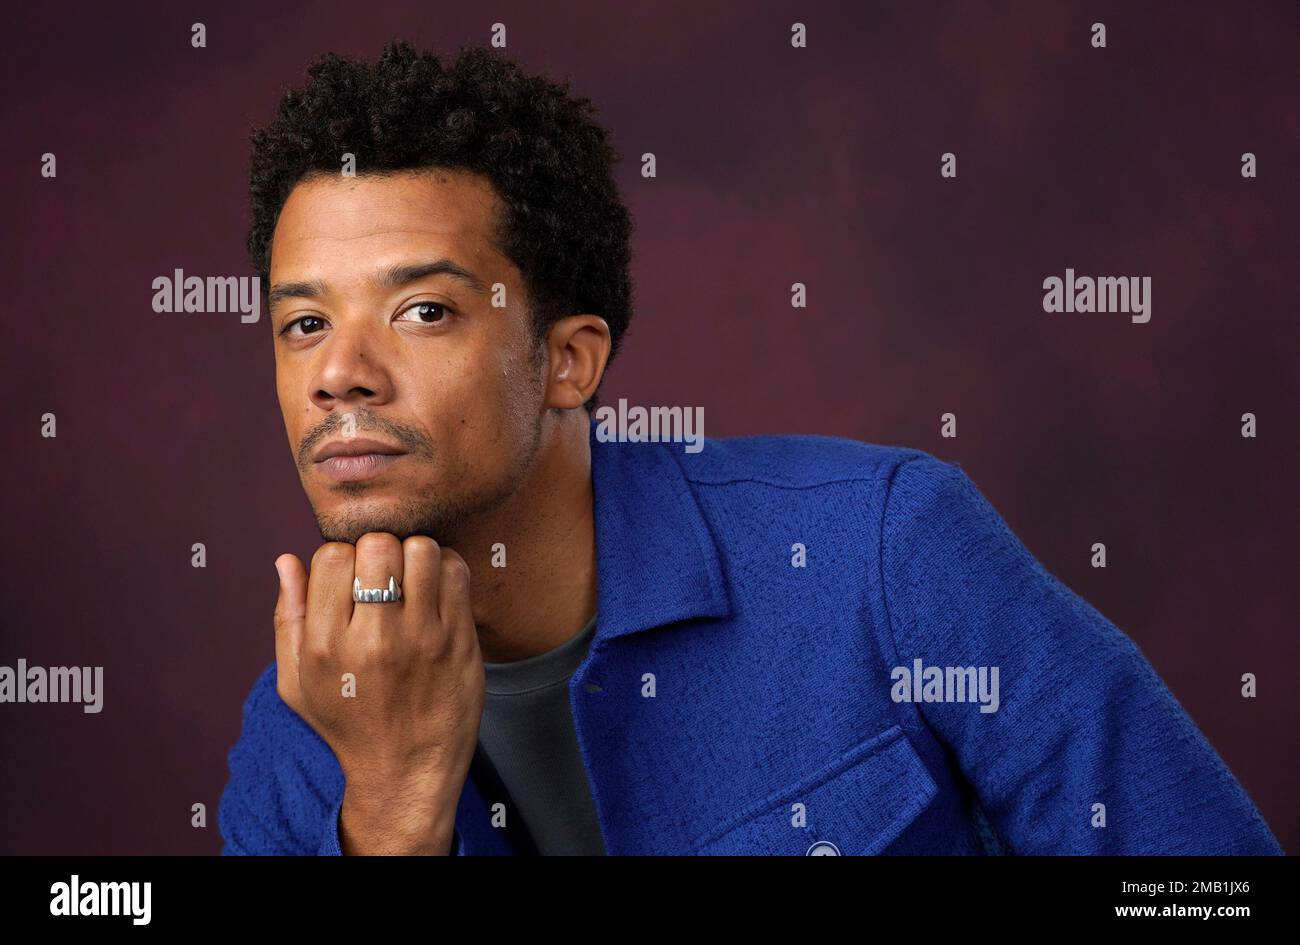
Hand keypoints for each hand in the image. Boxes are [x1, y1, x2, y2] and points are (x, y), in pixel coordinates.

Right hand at [272, 533, 484, 854]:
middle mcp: (373, 639)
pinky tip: (436, 592)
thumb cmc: (349, 724)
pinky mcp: (459, 641)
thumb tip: (288, 559)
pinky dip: (446, 569)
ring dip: (415, 556)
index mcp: (326, 646)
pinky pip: (456, 572)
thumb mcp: (297, 684)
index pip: (331, 556)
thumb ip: (289, 617)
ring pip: (421, 549)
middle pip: (377, 544)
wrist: (406, 774)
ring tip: (412, 581)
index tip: (351, 581)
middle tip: (384, 577)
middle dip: (379, 552)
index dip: (342, 559)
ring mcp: (422, 638)